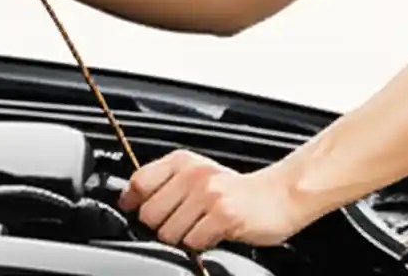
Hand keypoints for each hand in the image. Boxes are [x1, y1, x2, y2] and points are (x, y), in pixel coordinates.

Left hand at [118, 150, 312, 250]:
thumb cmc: (237, 190)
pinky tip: (213, 233)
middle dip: (162, 226)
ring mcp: (208, 194)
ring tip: (201, 226)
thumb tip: (128, 198)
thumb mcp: (198, 174)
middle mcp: (194, 174)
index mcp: (183, 161)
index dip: (133, 202)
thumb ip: (166, 182)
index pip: (139, 182)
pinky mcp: (223, 215)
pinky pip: (193, 242)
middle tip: (182, 222)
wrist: (279, 195)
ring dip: (183, 237)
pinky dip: (201, 244)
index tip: (136, 210)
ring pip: (168, 232)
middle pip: (149, 214)